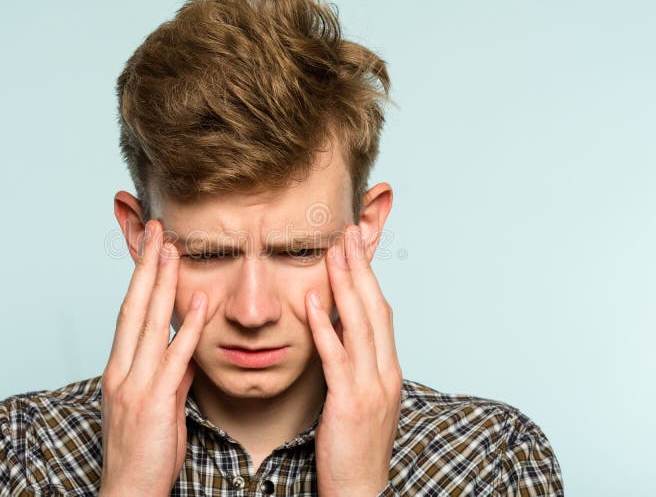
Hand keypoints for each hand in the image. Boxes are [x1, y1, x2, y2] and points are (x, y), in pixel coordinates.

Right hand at [99, 219, 208, 495]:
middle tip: (157, 230)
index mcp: (120, 369)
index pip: (130, 312)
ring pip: (148, 323)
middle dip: (146, 266)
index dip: (141, 278)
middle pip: (134, 306)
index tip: (152, 249)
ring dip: (162, 283)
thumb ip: (171, 375)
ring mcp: (135, 384)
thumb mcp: (158, 406)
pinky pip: (173, 357)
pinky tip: (197, 302)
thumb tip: (186, 351)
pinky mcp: (153, 401)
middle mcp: (122, 369)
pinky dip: (187, 328)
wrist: (130, 491)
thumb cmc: (145, 452)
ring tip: (172, 248)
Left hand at [306, 225, 401, 496]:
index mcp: (388, 370)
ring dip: (346, 284)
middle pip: (375, 308)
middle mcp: (385, 372)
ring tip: (333, 251)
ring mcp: (371, 387)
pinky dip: (326, 325)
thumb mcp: (361, 398)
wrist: (361, 489)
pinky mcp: (350, 402)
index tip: (355, 247)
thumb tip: (338, 332)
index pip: (381, 312)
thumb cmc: (355, 446)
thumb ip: (354, 364)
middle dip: (361, 267)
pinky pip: (337, 356)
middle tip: (347, 232)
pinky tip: (314, 300)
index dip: (368, 277)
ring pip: (361, 324)